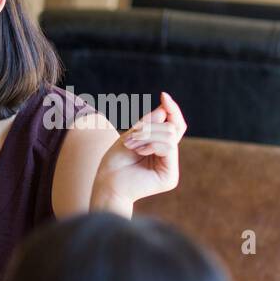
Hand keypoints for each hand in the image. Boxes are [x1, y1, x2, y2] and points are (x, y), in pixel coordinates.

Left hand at [91, 92, 187, 211]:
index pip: (173, 126)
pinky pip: (168, 147)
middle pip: (172, 128)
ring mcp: (170, 168)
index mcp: (159, 149)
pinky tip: (138, 151)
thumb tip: (165, 109)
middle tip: (131, 136)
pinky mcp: (170, 177)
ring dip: (147, 135)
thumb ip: (147, 125)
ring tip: (130, 144)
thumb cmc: (114, 163)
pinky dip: (151, 144)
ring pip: (170, 135)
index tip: (164, 96)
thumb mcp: (129, 137)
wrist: (106, 185)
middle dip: (150, 126)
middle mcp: (168, 158)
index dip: (172, 110)